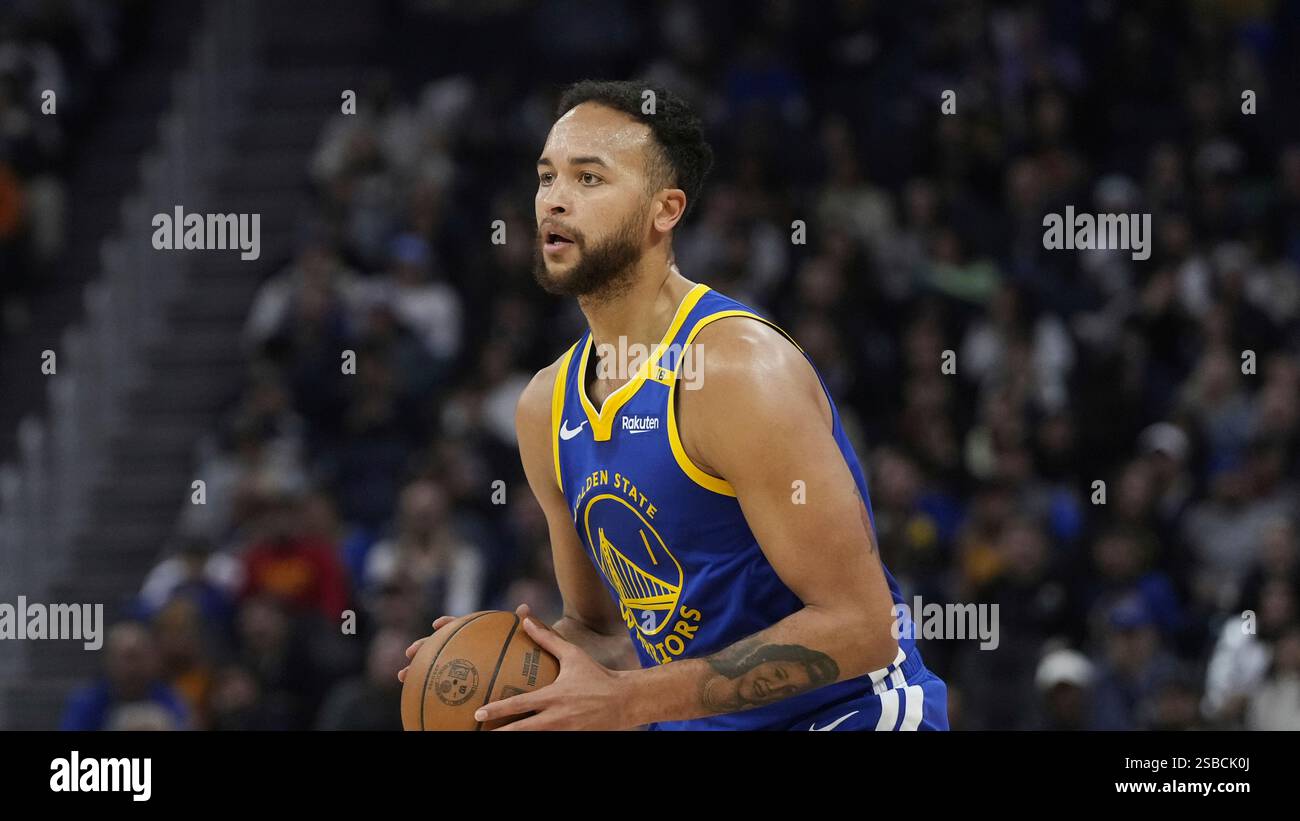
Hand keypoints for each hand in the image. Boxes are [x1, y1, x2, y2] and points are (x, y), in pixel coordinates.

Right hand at [396, 605, 535, 683]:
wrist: (548, 664)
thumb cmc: (541, 648)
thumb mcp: (540, 637)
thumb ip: (531, 624)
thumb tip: (524, 609)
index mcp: (485, 635)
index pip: (463, 626)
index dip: (450, 624)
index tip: (437, 624)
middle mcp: (474, 648)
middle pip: (443, 646)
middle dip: (424, 649)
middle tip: (409, 655)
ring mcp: (472, 664)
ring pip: (441, 667)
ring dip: (421, 671)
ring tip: (405, 678)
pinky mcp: (475, 681)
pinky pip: (456, 689)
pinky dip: (442, 695)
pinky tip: (430, 705)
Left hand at [473, 617, 632, 729]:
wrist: (626, 701)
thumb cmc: (597, 676)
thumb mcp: (573, 655)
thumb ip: (547, 639)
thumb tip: (525, 619)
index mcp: (554, 696)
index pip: (520, 704)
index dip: (498, 710)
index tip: (479, 713)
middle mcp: (557, 717)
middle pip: (523, 730)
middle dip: (501, 734)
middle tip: (480, 733)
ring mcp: (565, 732)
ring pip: (535, 739)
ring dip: (516, 739)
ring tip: (496, 740)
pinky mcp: (574, 739)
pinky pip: (551, 741)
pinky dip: (537, 741)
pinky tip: (526, 740)